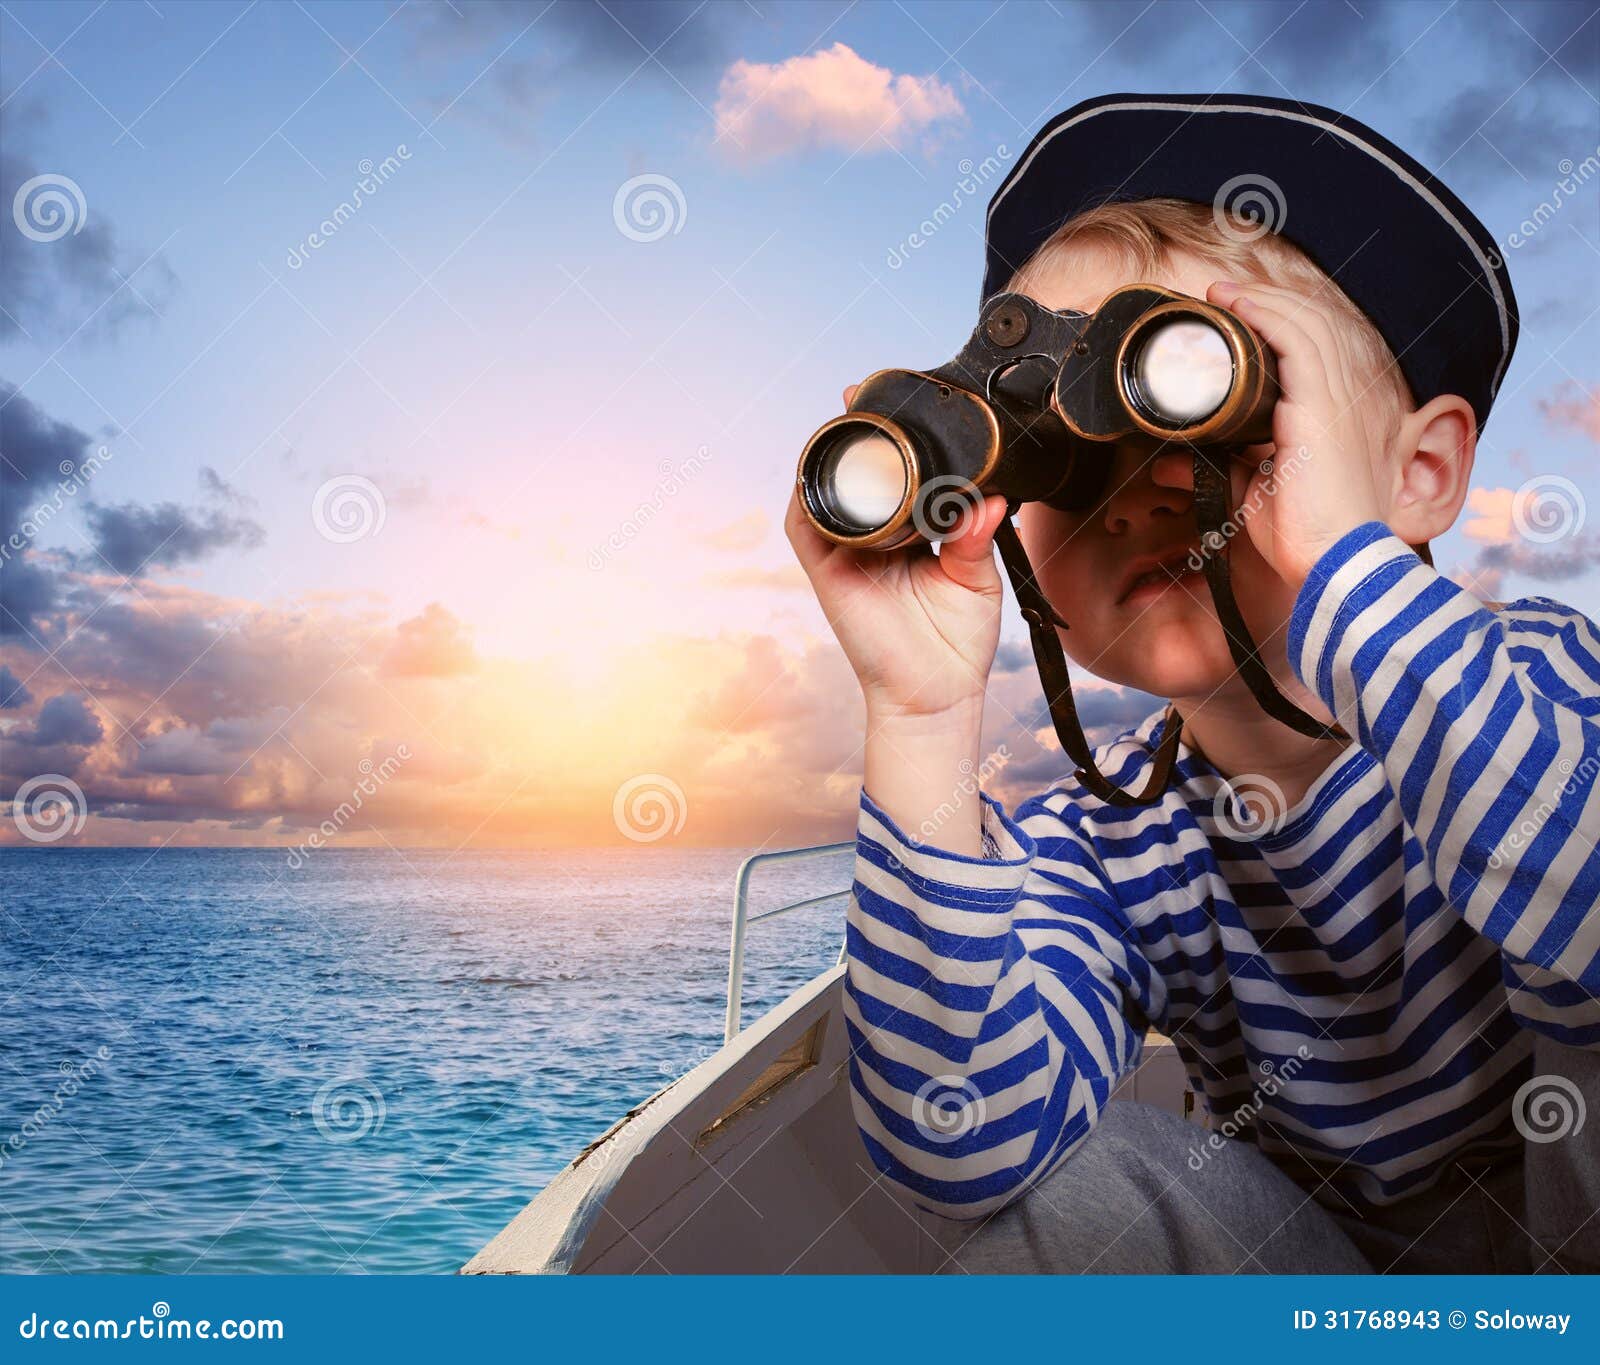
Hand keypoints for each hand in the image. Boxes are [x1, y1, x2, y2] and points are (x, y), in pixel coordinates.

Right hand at [786, 385, 1008, 724]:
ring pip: (828, 489)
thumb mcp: (977, 579)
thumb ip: (976, 535)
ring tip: (847, 416)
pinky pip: (806, 522)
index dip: (899, 441)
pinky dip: (809, 490)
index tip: (909, 404)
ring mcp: (846, 552)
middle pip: (860, 475)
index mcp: (911, 535)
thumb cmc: (955, 644)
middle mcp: (876, 538)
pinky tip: (821, 464)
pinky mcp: (827, 570)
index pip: (901, 477)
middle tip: (863, 393)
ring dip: (832, 452)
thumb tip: (991, 496)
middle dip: (859, 433)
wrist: (934, 696)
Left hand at [1184, 279, 1389, 588]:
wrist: (1332, 560)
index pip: (1313, 353)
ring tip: (1222, 293)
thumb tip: (1171, 465)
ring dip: (1261, 302)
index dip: (1278, 327)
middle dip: (1266, 304)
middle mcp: (1344, 400)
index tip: (1236, 318)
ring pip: (1305, 325)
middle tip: (1222, 296)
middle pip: (1311, 328)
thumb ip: (1221, 470)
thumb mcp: (1255, 496)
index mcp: (1335, 417)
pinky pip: (1298, 342)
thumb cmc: (1306, 536)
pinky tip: (1240, 306)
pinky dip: (1268, 317)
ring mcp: (1337, 400)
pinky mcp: (1320, 407)